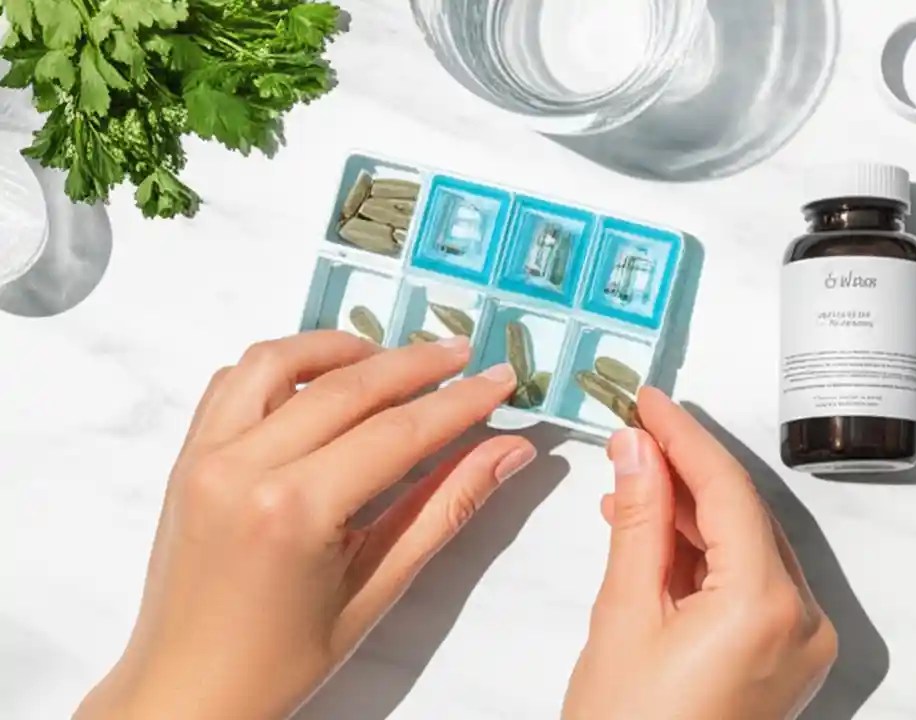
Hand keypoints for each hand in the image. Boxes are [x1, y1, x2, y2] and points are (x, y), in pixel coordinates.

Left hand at [74, 331, 534, 719]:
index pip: (397, 433)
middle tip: (464, 354)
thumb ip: (446, 508)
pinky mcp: (186, 455)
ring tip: (393, 359)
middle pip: (346, 387)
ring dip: (342, 349)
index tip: (501, 378)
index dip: (458, 403)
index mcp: (294, 511)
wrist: (187, 691)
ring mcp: (204, 456)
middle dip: (415, 364)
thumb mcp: (376, 589)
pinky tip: (323, 381)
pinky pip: (234, 382)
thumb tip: (511, 451)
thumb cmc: (285, 659)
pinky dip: (283, 366)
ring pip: (278, 362)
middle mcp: (242, 468)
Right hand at [563, 389, 836, 719]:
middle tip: (632, 436)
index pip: (728, 491)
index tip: (648, 401)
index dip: (684, 437)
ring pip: (747, 547)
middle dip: (685, 473)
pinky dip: (706, 558)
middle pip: (744, 516)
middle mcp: (802, 621)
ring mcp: (801, 643)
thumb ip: (640, 521)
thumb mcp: (623, 615)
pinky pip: (750, 584)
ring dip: (691, 515)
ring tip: (629, 489)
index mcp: (766, 607)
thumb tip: (638, 449)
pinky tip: (657, 537)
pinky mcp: (788, 658)